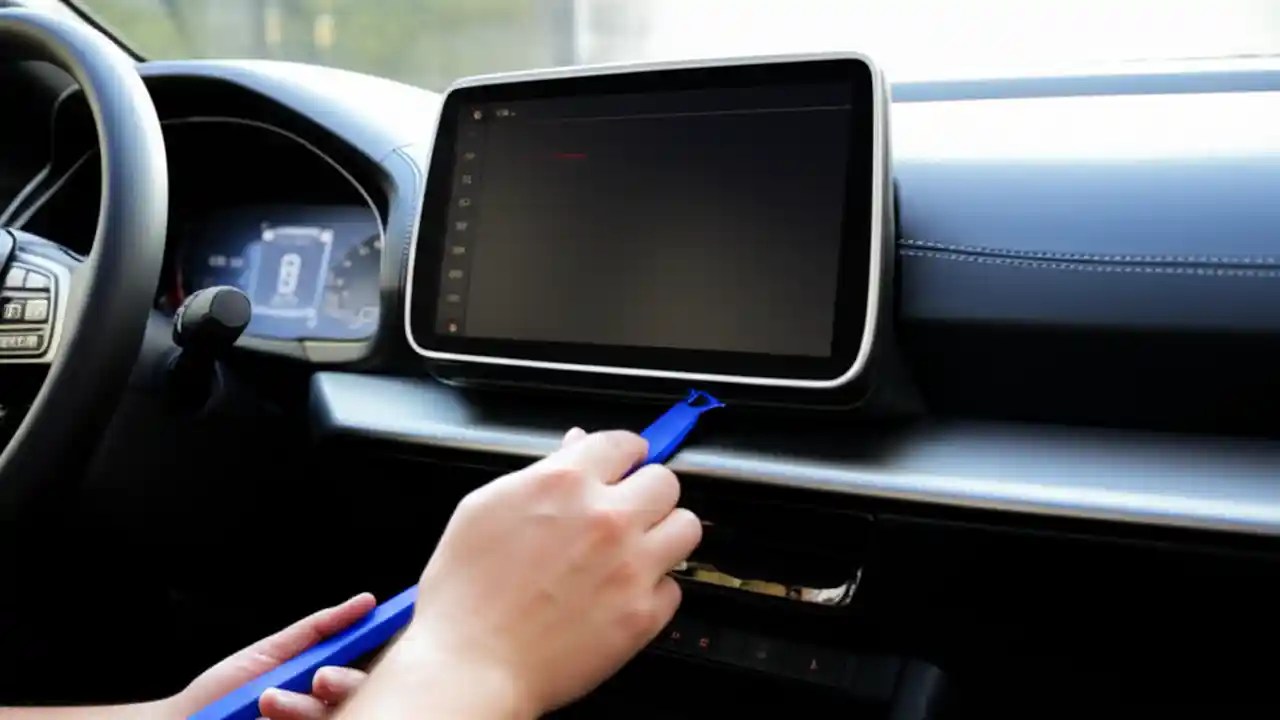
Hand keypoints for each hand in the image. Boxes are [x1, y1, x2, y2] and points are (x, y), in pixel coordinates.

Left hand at [162, 593, 374, 717]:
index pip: (361, 678)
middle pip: (357, 700)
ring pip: (332, 716)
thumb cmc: (222, 692)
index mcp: (323, 689)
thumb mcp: (272, 652)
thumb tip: (366, 602)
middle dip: (341, 685)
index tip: (359, 650)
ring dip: (302, 709)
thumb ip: (320, 628)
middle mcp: (322, 713)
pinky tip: (266, 719)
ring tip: (265, 703)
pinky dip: (294, 715)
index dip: (367, 666)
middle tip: (317, 679)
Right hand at [336, 427, 701, 718]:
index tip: (626, 464)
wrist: (471, 666)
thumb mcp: (486, 508)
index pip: (624, 443)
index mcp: (564, 483)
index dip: (625, 454)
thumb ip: (540, 472)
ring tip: (638, 548)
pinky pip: (674, 587)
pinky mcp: (643, 613)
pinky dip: (653, 590)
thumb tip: (576, 447)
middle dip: (646, 492)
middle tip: (628, 511)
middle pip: (665, 481)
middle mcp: (606, 518)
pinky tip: (621, 595)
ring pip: (686, 526)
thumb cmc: (466, 595)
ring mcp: (631, 566)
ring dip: (664, 534)